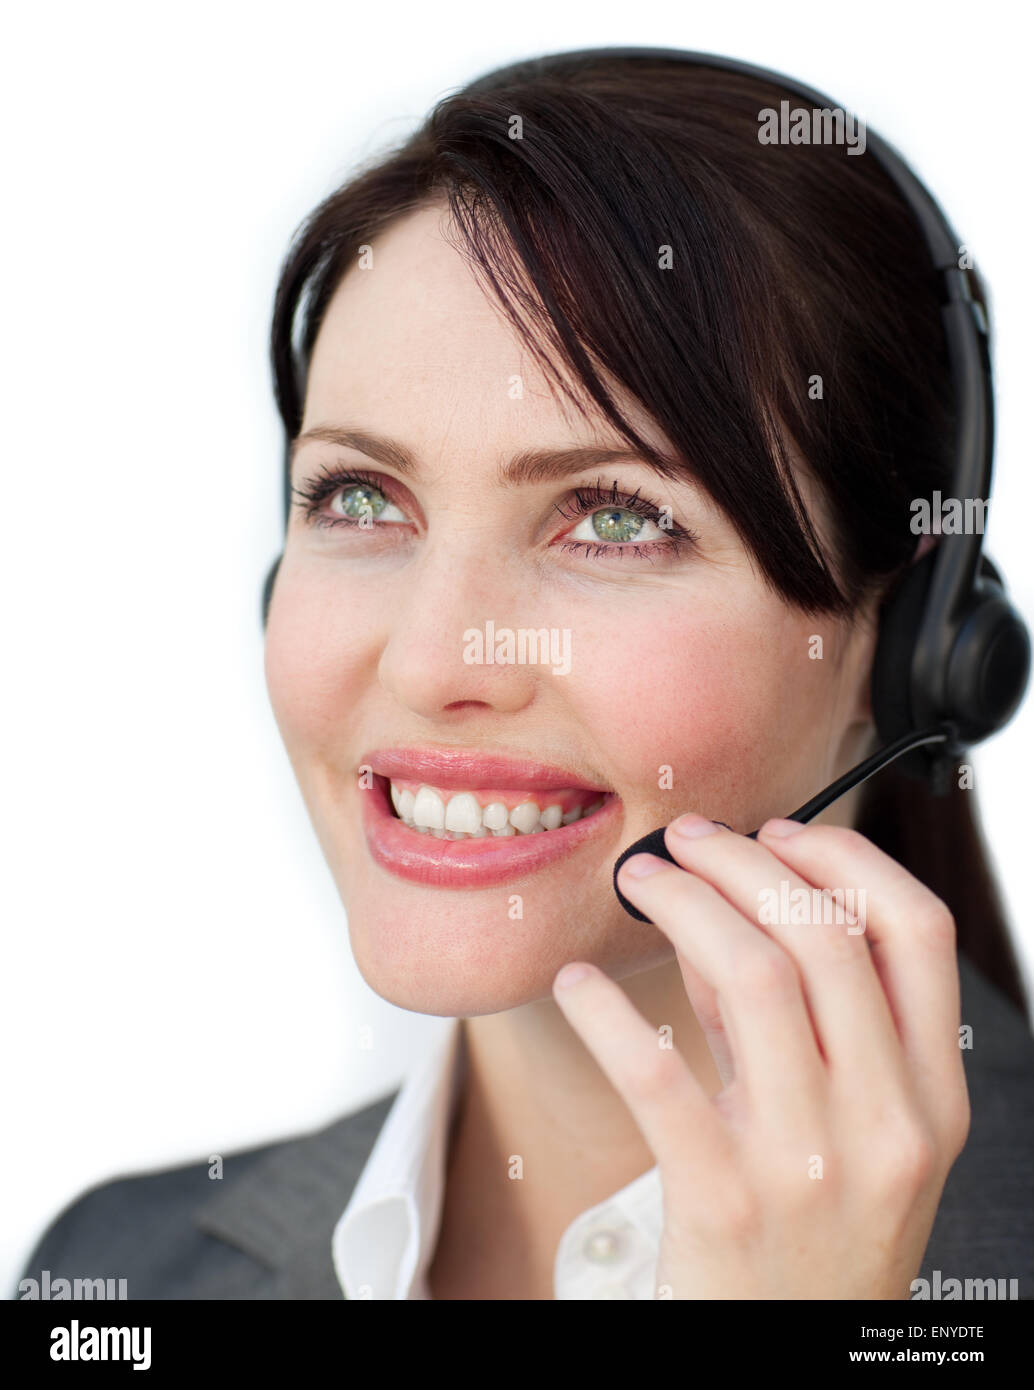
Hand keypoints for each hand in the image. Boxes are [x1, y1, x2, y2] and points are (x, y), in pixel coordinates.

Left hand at [552, 814, 970, 1298]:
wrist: (789, 1359)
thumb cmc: (815, 1235)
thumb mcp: (849, 1128)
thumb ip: (799, 1022)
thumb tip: (723, 909)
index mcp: (928, 1093)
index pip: (919, 932)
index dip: (847, 858)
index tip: (783, 832)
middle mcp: (885, 1121)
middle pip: (824, 934)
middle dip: (744, 861)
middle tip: (687, 839)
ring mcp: (808, 1161)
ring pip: (753, 975)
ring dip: (684, 904)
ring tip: (640, 881)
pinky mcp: (720, 1198)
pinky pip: (656, 1074)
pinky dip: (607, 1013)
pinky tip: (579, 984)